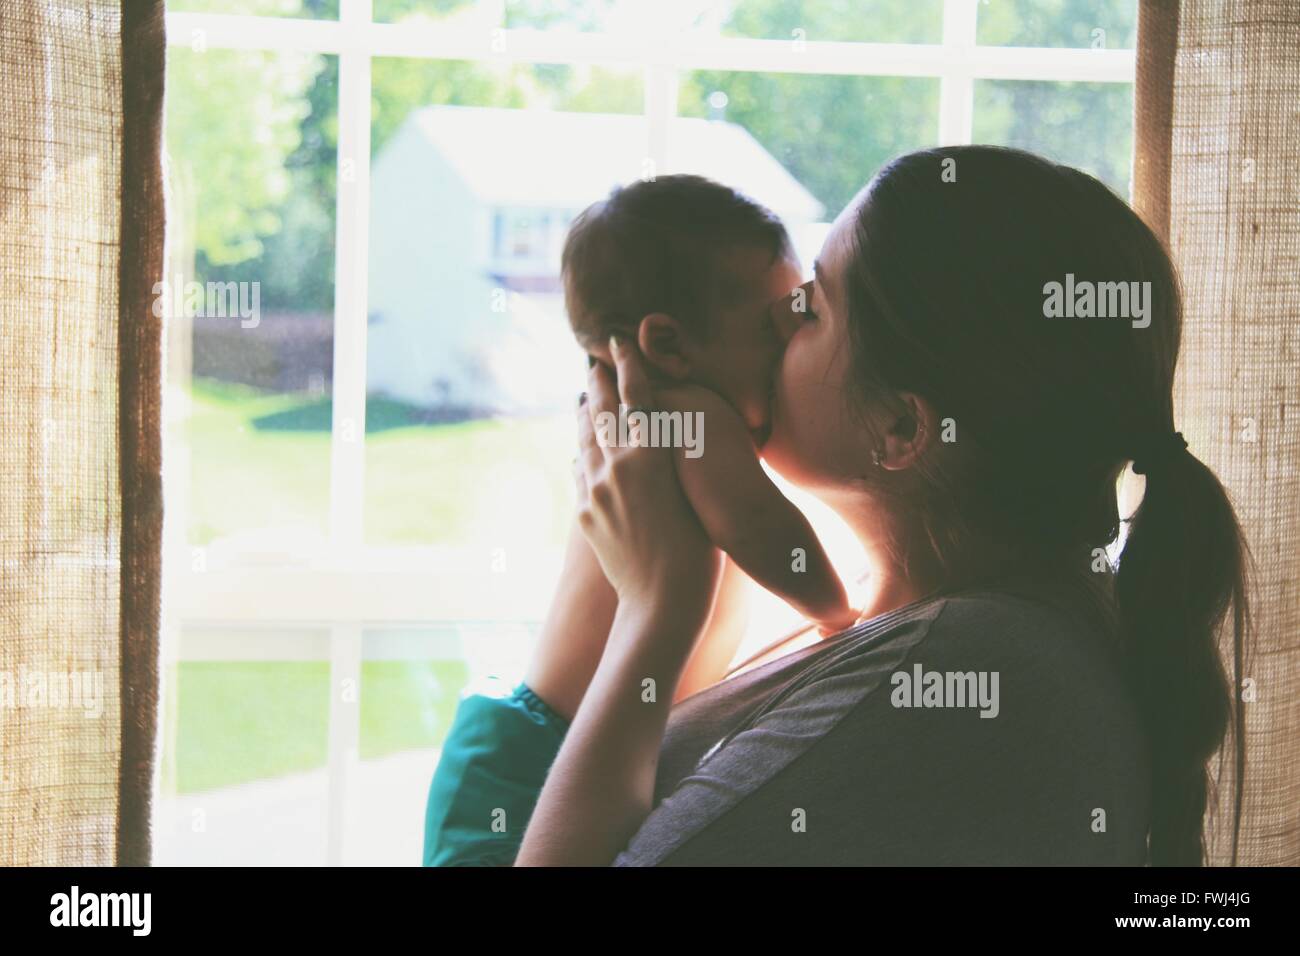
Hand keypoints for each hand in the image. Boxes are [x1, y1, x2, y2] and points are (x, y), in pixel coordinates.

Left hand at [575, 334, 722, 638]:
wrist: (664, 599)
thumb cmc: (700, 547)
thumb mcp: (693, 489)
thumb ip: (673, 458)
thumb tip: (659, 436)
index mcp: (653, 453)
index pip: (636, 395)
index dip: (626, 364)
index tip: (615, 341)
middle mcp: (619, 464)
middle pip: (603, 411)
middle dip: (597, 382)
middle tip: (592, 360)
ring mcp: (597, 489)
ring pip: (586, 440)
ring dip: (585, 416)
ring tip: (584, 397)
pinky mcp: (586, 513)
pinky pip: (581, 474)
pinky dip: (582, 455)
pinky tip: (581, 451)